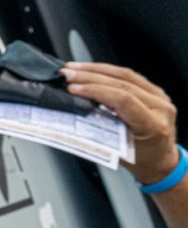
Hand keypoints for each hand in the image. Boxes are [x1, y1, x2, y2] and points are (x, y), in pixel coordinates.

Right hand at [63, 61, 178, 181]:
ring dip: (95, 70)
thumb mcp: (118, 148)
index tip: (73, 89)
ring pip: (125, 75)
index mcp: (153, 125)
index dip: (96, 90)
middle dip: (90, 77)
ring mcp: (160, 97)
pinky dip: (106, 70)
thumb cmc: (138, 159)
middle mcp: (160, 108)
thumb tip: (74, 107)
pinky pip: (129, 75)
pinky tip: (90, 69)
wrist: (159, 159)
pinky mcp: (154, 91)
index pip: (123, 99)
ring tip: (73, 68)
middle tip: (67, 75)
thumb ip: (99, 127)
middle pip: (122, 83)